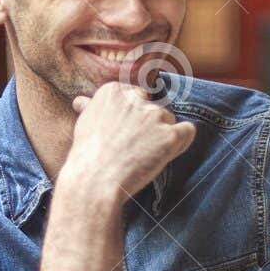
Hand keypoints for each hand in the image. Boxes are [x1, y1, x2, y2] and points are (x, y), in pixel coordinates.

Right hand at [63, 81, 195, 200]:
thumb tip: (82, 101)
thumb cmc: (86, 155)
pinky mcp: (169, 135)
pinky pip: (187, 131)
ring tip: (147, 155)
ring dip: (163, 134)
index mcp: (114, 91)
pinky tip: (168, 153)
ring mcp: (154, 115)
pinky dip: (181, 142)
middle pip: (153, 104)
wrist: (93, 179)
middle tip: (138, 143)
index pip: (134, 94)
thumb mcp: (84, 123)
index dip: (134, 114)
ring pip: (169, 118)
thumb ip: (91, 108)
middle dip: (149, 121)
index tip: (127, 130)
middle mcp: (135, 98)